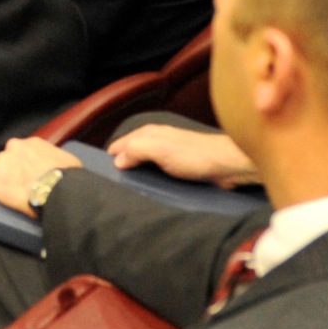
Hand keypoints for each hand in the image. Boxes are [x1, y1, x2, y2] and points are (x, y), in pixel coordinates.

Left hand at [0, 135, 82, 214]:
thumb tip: (64, 171)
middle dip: (10, 177)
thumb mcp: (70, 163)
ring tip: (5, 203)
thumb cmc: (69, 180)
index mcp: (32, 144)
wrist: (60, 190)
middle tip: (19, 194)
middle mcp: (13, 148)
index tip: (24, 182)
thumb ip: (61, 162)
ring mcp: (0, 162)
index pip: (19, 155)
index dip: (19, 169)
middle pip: (6, 163)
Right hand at [106, 122, 257, 184]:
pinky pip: (156, 173)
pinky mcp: (178, 167)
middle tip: (112, 189)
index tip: (101, 176)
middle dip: (121, 167)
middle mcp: (156, 141)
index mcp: (148, 134)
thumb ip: (136, 150)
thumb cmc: (195, 155)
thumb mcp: (160, 150)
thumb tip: (118, 161)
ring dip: (136, 176)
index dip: (110, 159)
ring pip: (143, 164)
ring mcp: (167, 154)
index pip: (120, 145)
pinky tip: (150, 192)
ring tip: (128, 194)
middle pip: (130, 154)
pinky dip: (150, 181)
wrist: (226, 165)